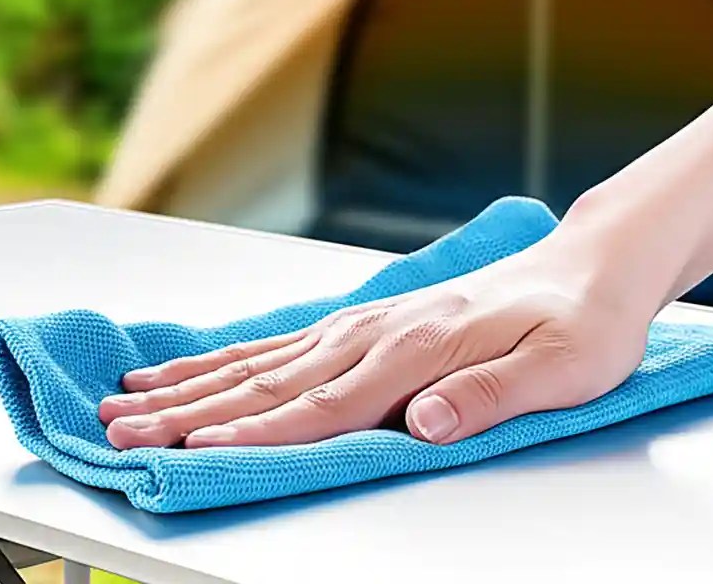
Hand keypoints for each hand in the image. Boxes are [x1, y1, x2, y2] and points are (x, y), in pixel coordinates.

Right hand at [100, 214, 673, 449]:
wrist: (589, 266)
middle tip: (123, 428)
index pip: (324, 405)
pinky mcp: (367, 321)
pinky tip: (197, 366)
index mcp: (419, 350)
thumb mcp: (561, 371)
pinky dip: (231, 355)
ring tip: (131, 397)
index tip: (193, 447)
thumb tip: (422, 427)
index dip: (256, 432)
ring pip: (262, 359)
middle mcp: (378, 333)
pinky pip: (284, 341)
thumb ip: (487, 397)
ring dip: (193, 382)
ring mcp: (366, 324)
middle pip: (269, 381)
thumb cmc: (581, 323)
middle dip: (190, 409)